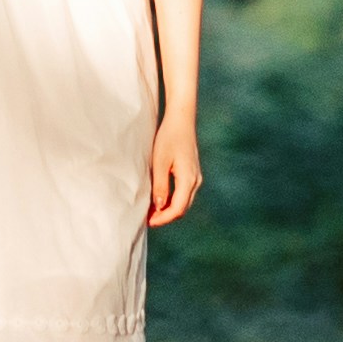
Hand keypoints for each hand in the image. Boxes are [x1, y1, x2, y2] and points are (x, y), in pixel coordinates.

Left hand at [146, 107, 202, 230]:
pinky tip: (159, 198)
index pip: (177, 209)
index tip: (148, 222)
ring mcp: (196, 177)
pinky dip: (172, 200)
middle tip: (147, 219)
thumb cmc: (169, 137)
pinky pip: (184, 193)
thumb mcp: (160, 162)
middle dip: (165, 216)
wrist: (181, 119)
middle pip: (182, 208)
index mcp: (188, 179)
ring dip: (168, 209)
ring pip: (183, 201)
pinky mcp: (192, 172)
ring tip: (151, 211)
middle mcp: (195, 181)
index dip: (163, 218)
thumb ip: (160, 185)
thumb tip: (159, 207)